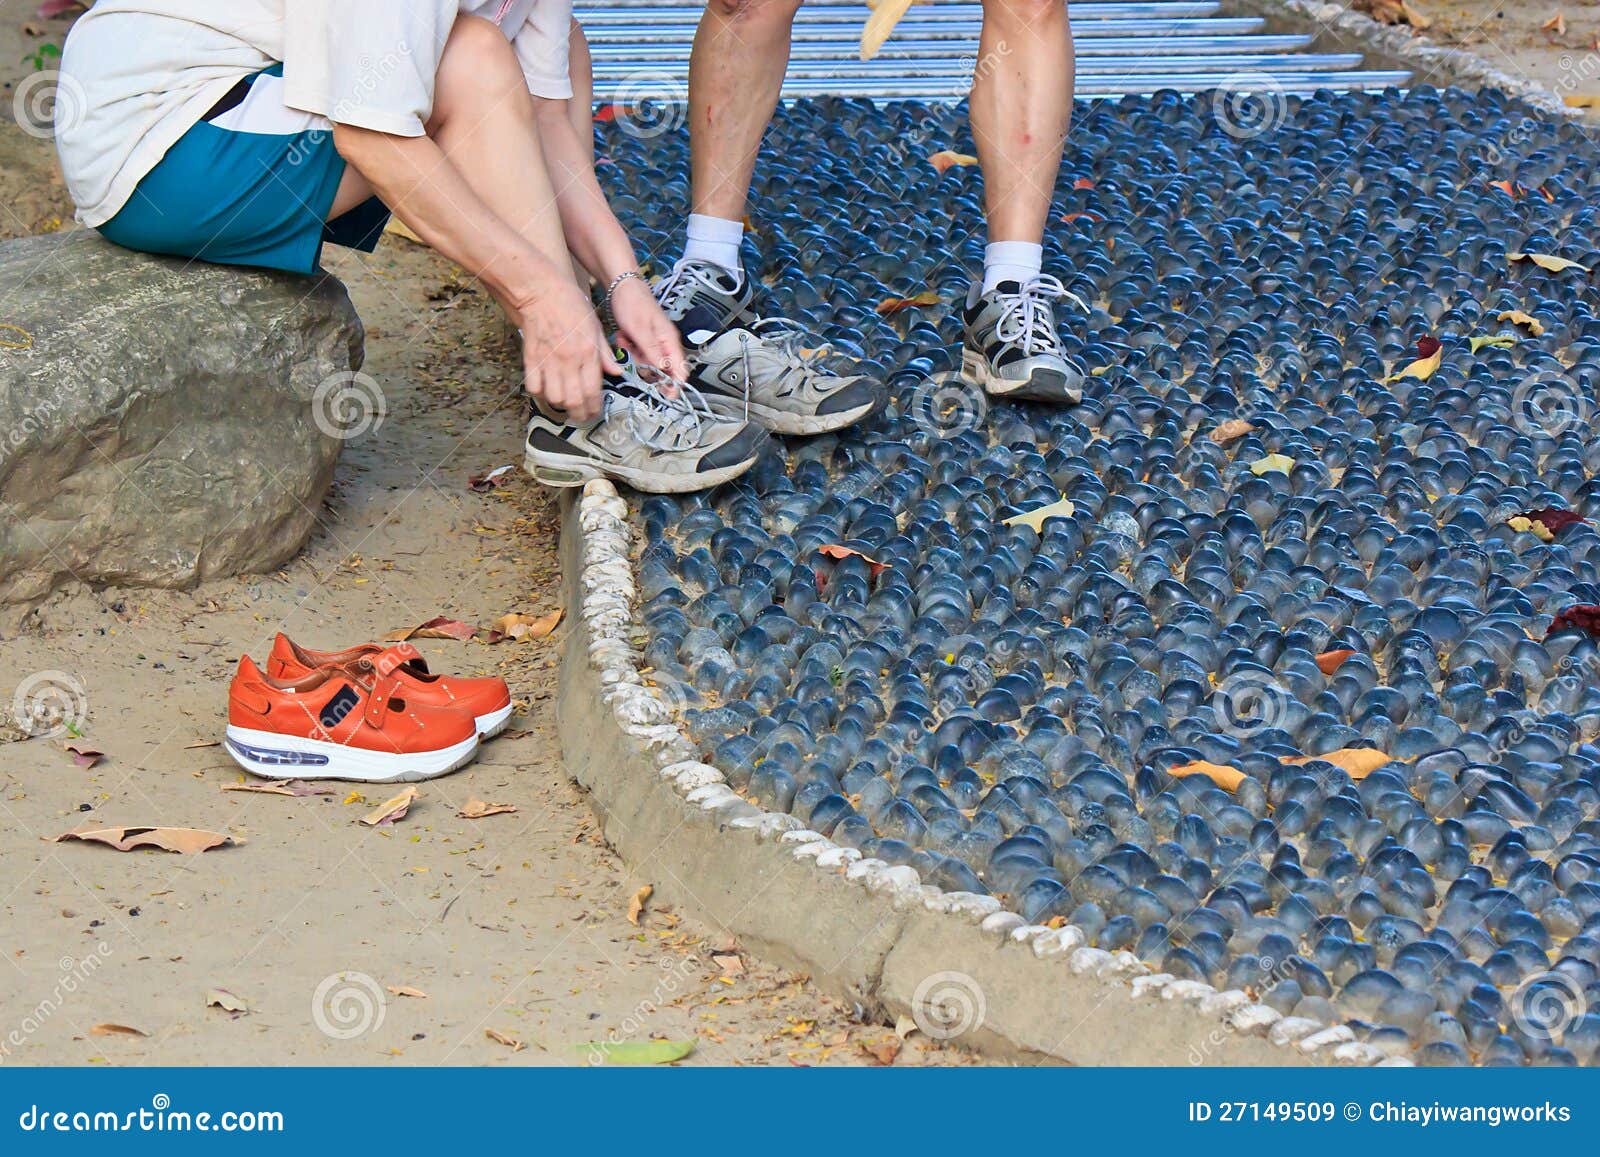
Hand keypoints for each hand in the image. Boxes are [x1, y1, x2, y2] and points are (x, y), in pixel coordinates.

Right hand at [512, 280, 618, 422]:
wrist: (542, 293)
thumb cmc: (571, 306)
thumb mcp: (596, 327)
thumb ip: (605, 353)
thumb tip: (616, 372)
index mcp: (588, 353)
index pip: (593, 391)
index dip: (595, 408)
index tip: (595, 412)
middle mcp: (569, 360)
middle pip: (574, 401)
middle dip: (580, 414)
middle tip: (582, 416)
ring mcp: (549, 360)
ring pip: (555, 398)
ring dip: (561, 405)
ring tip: (566, 403)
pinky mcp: (531, 358)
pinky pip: (534, 387)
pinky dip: (541, 393)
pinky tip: (547, 390)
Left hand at [609, 275, 687, 386]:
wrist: (621, 287)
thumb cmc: (633, 302)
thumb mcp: (641, 331)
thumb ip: (653, 353)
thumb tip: (664, 371)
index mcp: (669, 340)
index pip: (680, 370)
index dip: (675, 385)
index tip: (667, 396)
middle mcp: (665, 343)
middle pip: (661, 370)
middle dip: (644, 366)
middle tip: (633, 354)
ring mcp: (655, 342)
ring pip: (647, 364)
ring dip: (634, 356)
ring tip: (626, 341)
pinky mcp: (645, 341)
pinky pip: (638, 355)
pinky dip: (629, 350)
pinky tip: (624, 338)